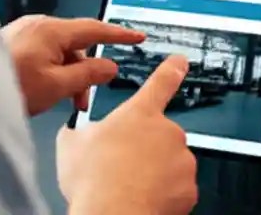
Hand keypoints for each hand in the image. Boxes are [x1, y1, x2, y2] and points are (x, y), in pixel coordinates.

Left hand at [2, 15, 144, 115]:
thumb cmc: (7, 85)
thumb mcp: (57, 85)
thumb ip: (88, 75)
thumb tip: (109, 67)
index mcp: (51, 29)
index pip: (96, 29)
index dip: (119, 35)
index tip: (136, 36)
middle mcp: (37, 24)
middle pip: (75, 44)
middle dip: (83, 72)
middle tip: (83, 99)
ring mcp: (22, 31)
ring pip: (58, 51)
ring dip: (65, 75)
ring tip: (60, 101)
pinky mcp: (12, 42)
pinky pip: (41, 53)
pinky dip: (49, 70)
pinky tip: (43, 91)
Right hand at [57, 54, 197, 214]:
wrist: (112, 214)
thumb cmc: (93, 179)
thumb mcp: (72, 145)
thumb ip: (80, 131)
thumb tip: (75, 132)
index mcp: (140, 113)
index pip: (161, 82)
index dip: (172, 69)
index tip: (181, 61)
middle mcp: (167, 132)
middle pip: (159, 136)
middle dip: (144, 149)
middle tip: (121, 166)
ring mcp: (182, 161)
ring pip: (170, 164)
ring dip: (154, 173)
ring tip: (128, 186)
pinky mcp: (189, 189)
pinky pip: (178, 189)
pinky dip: (164, 195)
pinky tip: (142, 200)